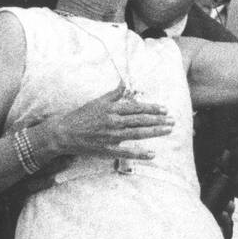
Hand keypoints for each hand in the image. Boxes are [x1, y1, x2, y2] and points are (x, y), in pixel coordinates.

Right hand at [35, 84, 172, 160]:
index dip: (152, 108)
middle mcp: (114, 122)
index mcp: (112, 109)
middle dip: (159, 120)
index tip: (165, 109)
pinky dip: (140, 154)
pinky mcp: (108, 150)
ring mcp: (111, 137)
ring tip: (168, 130)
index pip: (137, 108)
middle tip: (173, 120)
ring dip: (155, 132)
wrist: (64, 133)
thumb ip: (113, 94)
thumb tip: (125, 84)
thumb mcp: (97, 101)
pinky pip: (127, 153)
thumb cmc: (81, 116)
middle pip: (141, 121)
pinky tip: (153, 154)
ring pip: (138, 134)